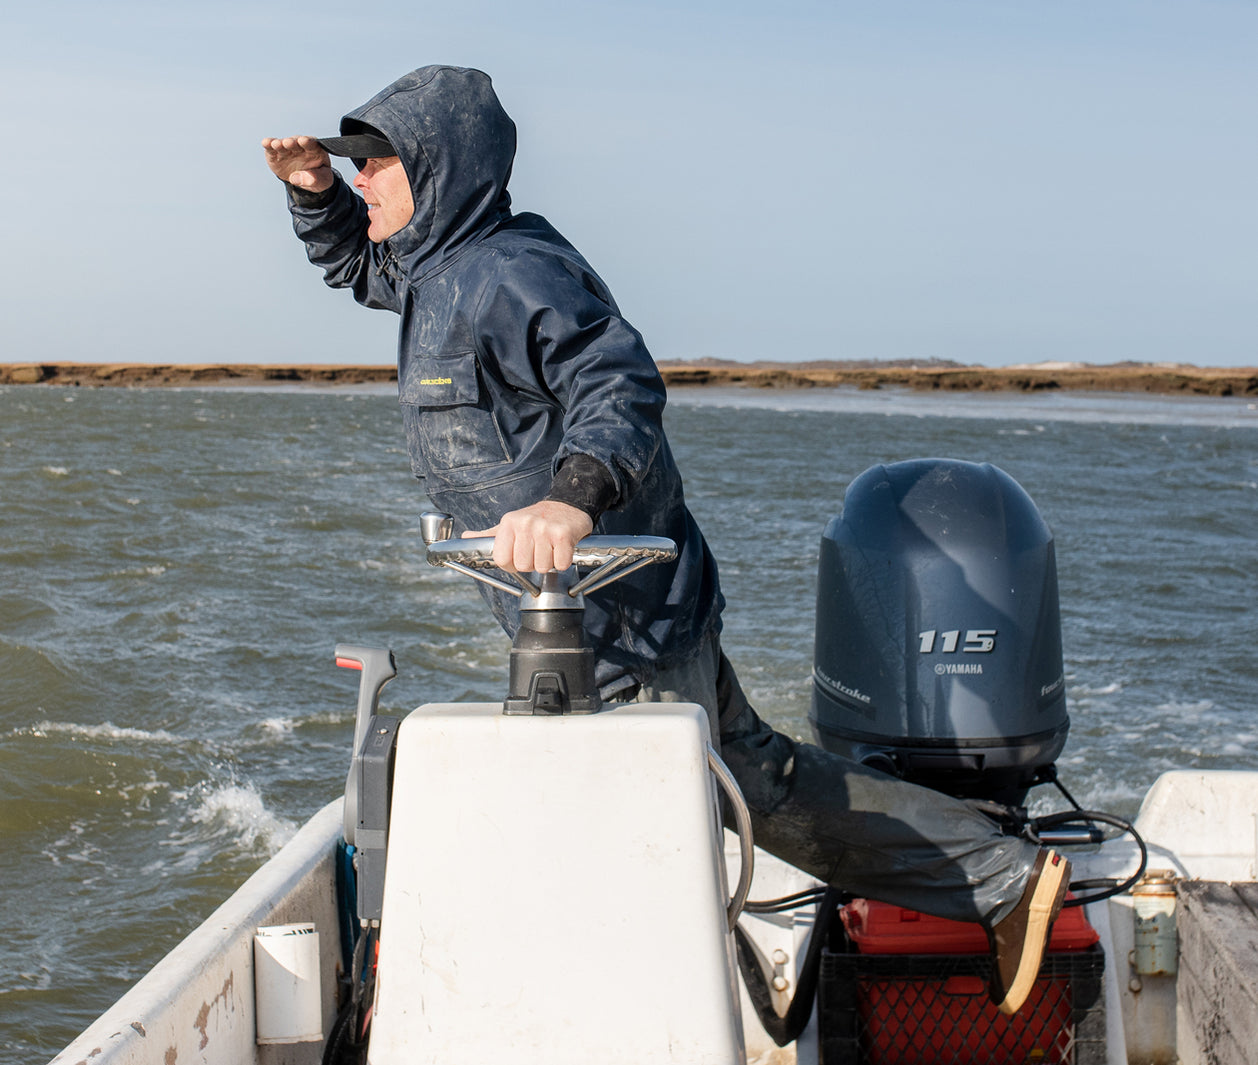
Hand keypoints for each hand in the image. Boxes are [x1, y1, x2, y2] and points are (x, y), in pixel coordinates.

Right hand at [262, 135, 334, 192]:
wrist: (304, 180)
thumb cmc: (317, 178)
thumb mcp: (323, 182)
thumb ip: (315, 179)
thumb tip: (297, 178)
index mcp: (315, 150)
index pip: (312, 144)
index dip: (308, 142)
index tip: (304, 141)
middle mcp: (300, 146)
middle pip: (296, 142)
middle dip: (292, 143)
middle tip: (289, 143)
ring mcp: (287, 149)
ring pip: (282, 144)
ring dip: (279, 144)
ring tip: (276, 144)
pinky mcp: (275, 155)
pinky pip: (271, 149)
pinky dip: (268, 145)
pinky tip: (266, 143)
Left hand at [465, 501, 593, 572]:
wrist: (567, 505)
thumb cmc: (537, 519)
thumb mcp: (510, 524)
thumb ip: (489, 535)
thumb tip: (466, 537)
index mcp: (509, 523)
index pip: (502, 559)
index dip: (511, 564)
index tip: (518, 557)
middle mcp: (525, 524)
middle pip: (523, 565)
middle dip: (532, 564)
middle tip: (538, 551)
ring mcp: (545, 528)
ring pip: (542, 567)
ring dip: (549, 562)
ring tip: (550, 548)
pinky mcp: (563, 534)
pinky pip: (560, 563)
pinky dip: (563, 561)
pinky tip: (561, 548)